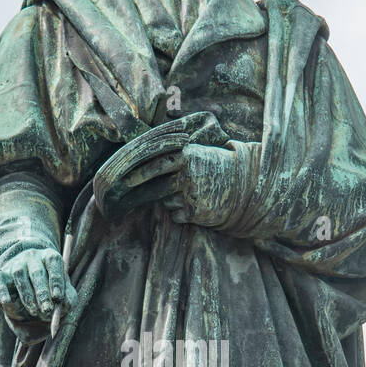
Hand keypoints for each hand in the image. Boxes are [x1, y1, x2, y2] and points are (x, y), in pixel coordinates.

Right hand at [0, 244, 75, 339]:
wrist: (28, 282)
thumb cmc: (51, 288)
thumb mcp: (63, 291)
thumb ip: (68, 298)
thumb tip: (64, 303)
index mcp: (50, 256)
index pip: (53, 262)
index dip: (56, 280)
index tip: (58, 297)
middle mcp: (32, 257)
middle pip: (37, 272)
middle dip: (42, 293)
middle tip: (47, 310)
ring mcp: (16, 264)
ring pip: (19, 276)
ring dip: (27, 296)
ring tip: (34, 312)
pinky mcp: (2, 274)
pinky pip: (0, 281)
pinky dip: (2, 291)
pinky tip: (7, 301)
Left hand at [119, 143, 238, 228]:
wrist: (243, 186)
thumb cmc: (214, 166)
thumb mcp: (196, 152)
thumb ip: (173, 154)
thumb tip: (139, 161)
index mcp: (186, 156)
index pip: (154, 165)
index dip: (136, 174)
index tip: (122, 180)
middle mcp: (188, 174)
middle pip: (154, 187)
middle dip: (137, 193)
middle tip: (123, 198)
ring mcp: (192, 195)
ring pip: (165, 201)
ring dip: (168, 199)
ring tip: (186, 193)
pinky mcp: (195, 212)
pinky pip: (175, 214)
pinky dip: (179, 212)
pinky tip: (193, 205)